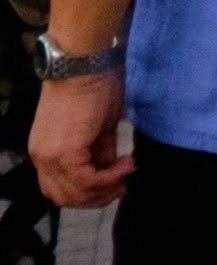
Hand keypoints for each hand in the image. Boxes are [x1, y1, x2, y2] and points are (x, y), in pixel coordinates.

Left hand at [26, 70, 124, 209]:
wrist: (82, 66)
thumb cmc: (92, 88)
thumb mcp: (98, 128)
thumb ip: (100, 151)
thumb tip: (111, 166)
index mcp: (45, 152)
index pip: (60, 189)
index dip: (88, 193)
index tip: (116, 183)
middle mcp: (41, 159)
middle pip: (65, 198)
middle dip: (97, 197)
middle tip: (122, 185)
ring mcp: (50, 157)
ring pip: (75, 194)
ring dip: (105, 188)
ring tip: (127, 171)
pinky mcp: (64, 153)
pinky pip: (87, 180)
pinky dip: (110, 177)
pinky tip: (127, 163)